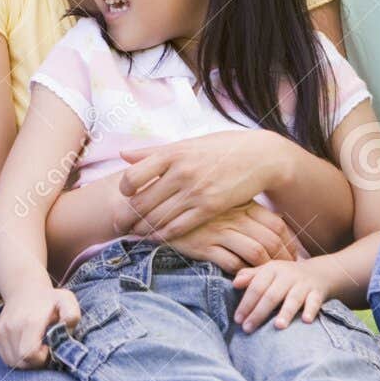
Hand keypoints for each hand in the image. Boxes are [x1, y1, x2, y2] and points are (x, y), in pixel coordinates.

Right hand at [0, 286, 80, 369]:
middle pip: (21, 362)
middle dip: (35, 363)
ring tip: (35, 348)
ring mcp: (2, 332)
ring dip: (26, 362)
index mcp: (30, 322)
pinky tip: (26, 346)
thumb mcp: (66, 301)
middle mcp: (12, 327)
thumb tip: (68, 329)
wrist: (25, 289)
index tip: (49, 347)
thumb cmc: (49, 299)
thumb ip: (72, 314)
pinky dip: (17, 358)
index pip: (29, 354)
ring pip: (12, 362)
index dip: (41, 358)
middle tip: (44, 349)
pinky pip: (6, 358)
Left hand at [119, 131, 285, 235]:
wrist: (260, 156)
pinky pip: (179, 227)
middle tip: (120, 223)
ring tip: (134, 232)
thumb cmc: (220, 148)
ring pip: (157, 218)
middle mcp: (181, 172)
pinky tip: (157, 237)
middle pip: (141, 202)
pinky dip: (163, 235)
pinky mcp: (210, 207)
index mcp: (172, 153)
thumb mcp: (187, 144)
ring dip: (142, 228)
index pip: (132, 176)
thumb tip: (123, 154)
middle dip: (127, 216)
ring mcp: (196, 191)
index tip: (126, 195)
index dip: (124, 190)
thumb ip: (154, 151)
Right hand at [155, 201, 295, 274]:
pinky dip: (242, 274)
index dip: (289, 243)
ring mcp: (218, 230)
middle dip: (283, 260)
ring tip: (268, 281)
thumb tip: (272, 227)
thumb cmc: (194, 208)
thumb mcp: (222, 202)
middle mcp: (233, 216)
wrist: (154, 208)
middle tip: (286, 275)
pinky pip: (232, 263)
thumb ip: (245, 212)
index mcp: (241, 203)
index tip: (293, 256)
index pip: (277, 223)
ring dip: (266, 270)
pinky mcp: (203, 246)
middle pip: (271, 240)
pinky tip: (243, 279)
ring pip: (256, 252)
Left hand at [232, 258, 331, 330]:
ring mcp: (303, 284)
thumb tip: (234, 283)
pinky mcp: (317, 292)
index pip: (256, 287)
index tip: (237, 319)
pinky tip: (306, 321)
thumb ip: (250, 277)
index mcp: (272, 269)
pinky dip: (311, 310)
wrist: (319, 272)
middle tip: (248, 328)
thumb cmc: (285, 276)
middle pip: (271, 295)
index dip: (246, 303)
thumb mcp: (267, 272)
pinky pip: (314, 302)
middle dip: (259, 313)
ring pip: (293, 299)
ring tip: (278, 326)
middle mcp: (287, 276)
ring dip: (286, 312)